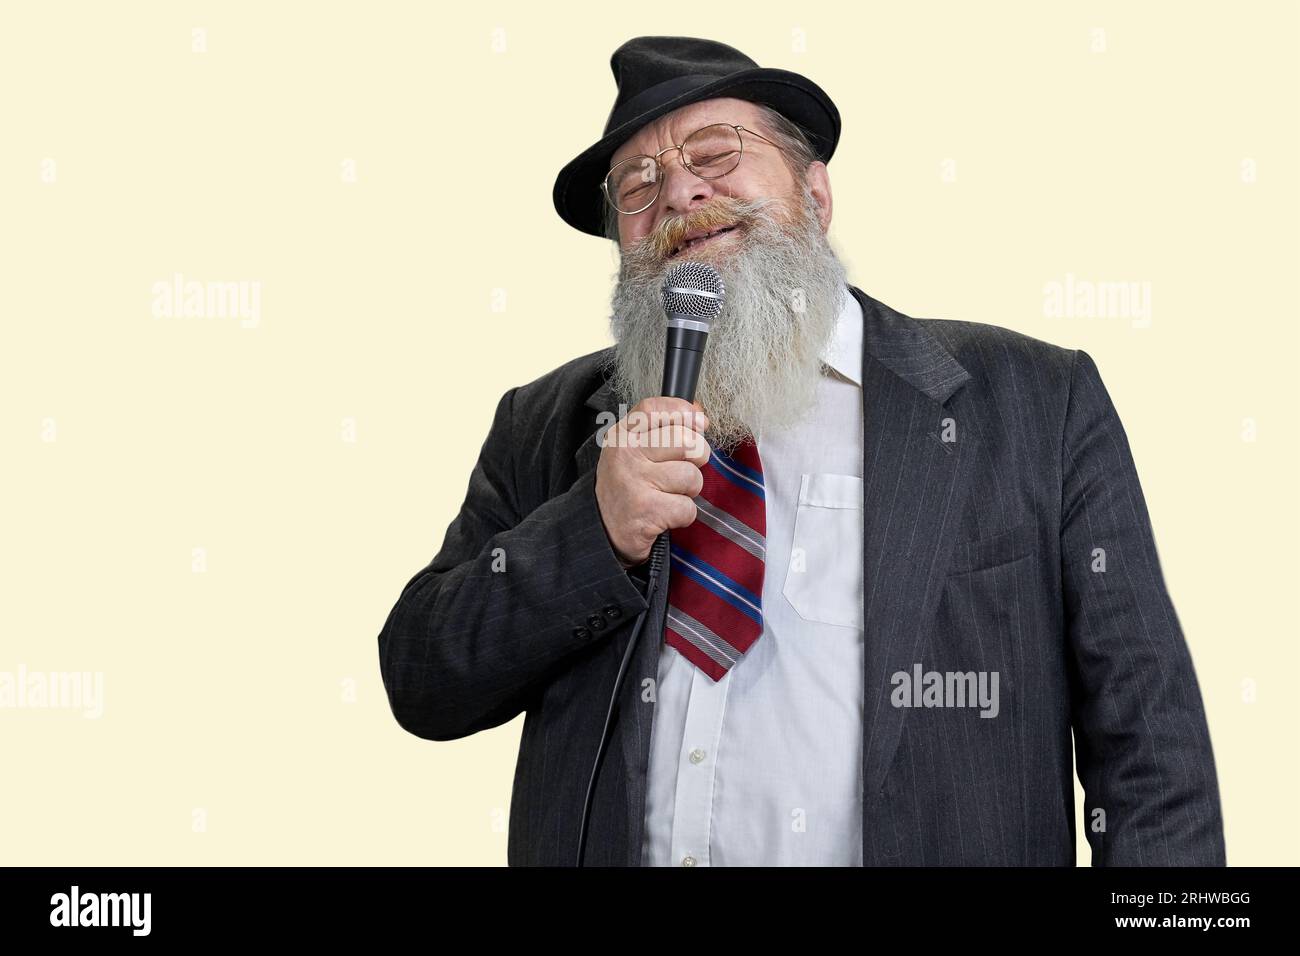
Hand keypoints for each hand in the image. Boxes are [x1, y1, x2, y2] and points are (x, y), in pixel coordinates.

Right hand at [594, 396, 710, 568]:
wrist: (602, 530)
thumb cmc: (627, 486)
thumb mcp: (634, 450)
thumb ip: (664, 427)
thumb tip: (699, 412)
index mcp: (622, 435)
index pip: (655, 409)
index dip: (683, 412)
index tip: (699, 423)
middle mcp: (625, 455)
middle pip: (686, 441)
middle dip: (698, 456)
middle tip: (684, 468)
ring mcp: (634, 482)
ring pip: (691, 476)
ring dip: (689, 490)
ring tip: (669, 494)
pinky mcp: (646, 511)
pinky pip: (688, 507)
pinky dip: (683, 515)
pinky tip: (665, 515)